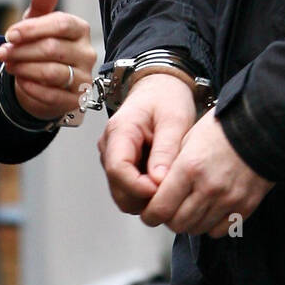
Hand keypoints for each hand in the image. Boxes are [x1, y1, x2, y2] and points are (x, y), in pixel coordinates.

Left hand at [0, 0, 95, 120]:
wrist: (43, 82)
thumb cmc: (42, 46)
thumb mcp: (38, 23)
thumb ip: (42, 3)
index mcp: (80, 29)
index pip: (61, 24)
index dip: (32, 29)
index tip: (9, 34)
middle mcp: (87, 52)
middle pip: (53, 49)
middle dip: (22, 51)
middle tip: (2, 53)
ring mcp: (84, 77)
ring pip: (52, 73)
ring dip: (24, 69)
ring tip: (10, 66)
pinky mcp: (77, 100)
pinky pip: (52, 96)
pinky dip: (31, 89)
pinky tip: (21, 82)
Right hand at [98, 73, 196, 213]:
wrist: (161, 88)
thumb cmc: (167, 97)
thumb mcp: (174, 120)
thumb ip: (166, 150)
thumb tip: (158, 181)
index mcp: (120, 130)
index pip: (118, 169)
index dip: (138, 187)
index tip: (159, 190)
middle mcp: (110, 145)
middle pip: (117, 187)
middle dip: (142, 196)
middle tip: (170, 190)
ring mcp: (113, 156)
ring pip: (122, 192)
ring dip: (144, 196)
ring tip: (169, 182)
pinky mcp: (121, 163)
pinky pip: (129, 188)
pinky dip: (145, 191)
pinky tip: (162, 180)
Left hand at [140, 111, 273, 236]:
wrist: (264, 127)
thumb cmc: (224, 128)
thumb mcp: (190, 138)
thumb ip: (172, 166)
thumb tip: (156, 191)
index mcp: (190, 168)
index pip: (160, 208)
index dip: (150, 215)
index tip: (150, 212)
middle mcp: (208, 187)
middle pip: (177, 224)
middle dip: (168, 219)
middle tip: (170, 210)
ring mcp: (229, 199)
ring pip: (197, 229)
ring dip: (189, 222)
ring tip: (191, 208)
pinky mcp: (245, 206)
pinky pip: (219, 231)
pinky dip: (210, 225)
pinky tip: (210, 210)